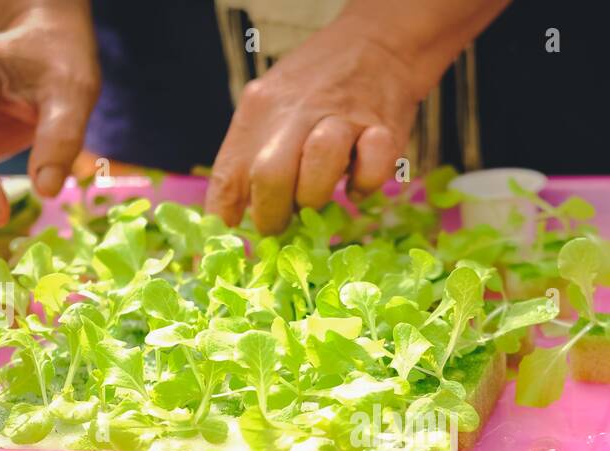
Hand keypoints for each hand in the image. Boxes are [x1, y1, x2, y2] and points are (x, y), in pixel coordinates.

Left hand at [205, 17, 426, 234]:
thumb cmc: (316, 90)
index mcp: (260, 107)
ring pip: (320, 167)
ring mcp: (342, 118)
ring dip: (316, 196)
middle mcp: (297, 109)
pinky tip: (357, 183)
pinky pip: (372, 171)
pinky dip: (364, 186)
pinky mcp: (383, 130)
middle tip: (281, 225)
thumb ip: (249, 157)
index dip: (226, 219)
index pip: (229, 174)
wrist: (377, 45)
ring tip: (319, 198)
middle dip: (273, 215)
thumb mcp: (271, 107)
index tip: (235, 246)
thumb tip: (228, 218)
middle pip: (271, 174)